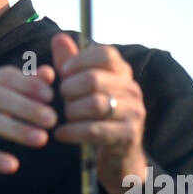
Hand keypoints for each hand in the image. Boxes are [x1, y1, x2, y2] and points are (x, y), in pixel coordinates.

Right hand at [0, 63, 59, 175]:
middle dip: (27, 107)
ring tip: (41, 140)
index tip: (51, 95)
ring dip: (16, 130)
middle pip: (0, 98)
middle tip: (52, 119)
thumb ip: (20, 84)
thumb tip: (49, 73)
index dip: (29, 84)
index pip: (6, 77)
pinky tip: (12, 166)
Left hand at [51, 34, 147, 193]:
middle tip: (60, 97)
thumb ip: (70, 63)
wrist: (118, 156)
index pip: (106, 54)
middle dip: (69, 89)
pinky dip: (72, 132)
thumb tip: (58, 37)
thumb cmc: (95, 115)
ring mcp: (134, 112)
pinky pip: (95, 130)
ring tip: (63, 116)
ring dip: (71, 111)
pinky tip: (61, 134)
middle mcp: (132, 89)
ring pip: (95, 104)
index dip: (79, 60)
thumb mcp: (81, 87)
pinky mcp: (128, 135)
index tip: (64, 72)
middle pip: (94, 80)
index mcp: (122, 72)